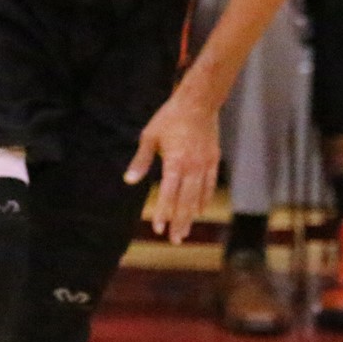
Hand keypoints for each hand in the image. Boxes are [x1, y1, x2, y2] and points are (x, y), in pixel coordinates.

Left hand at [125, 89, 218, 243]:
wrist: (199, 102)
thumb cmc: (169, 118)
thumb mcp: (150, 137)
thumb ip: (141, 161)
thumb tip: (129, 180)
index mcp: (175, 162)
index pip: (168, 194)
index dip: (163, 213)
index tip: (158, 229)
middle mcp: (192, 167)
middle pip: (185, 201)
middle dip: (179, 222)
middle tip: (174, 240)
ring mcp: (205, 165)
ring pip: (198, 197)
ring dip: (190, 215)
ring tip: (184, 231)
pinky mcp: (213, 160)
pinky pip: (209, 185)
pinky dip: (203, 199)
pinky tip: (198, 210)